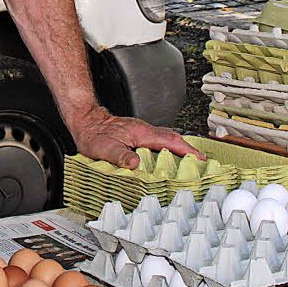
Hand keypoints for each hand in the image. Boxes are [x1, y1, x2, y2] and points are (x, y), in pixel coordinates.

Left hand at [68, 105, 204, 168]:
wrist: (86, 122)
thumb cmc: (93, 134)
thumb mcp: (104, 148)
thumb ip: (120, 156)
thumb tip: (135, 164)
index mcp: (141, 133)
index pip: (170, 140)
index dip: (186, 150)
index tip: (199, 159)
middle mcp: (144, 130)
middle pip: (173, 138)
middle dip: (189, 150)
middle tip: (201, 162)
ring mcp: (142, 131)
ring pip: (167, 138)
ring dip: (180, 149)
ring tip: (190, 162)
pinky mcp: (139, 134)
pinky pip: (160, 140)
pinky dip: (170, 147)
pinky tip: (169, 156)